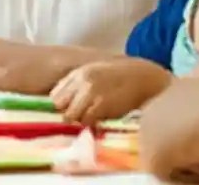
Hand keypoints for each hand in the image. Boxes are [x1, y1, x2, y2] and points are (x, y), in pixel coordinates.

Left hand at [50, 58, 171, 125]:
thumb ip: (76, 86)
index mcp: (77, 73)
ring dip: (79, 121)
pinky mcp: (102, 104)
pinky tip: (99, 122)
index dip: (59, 107)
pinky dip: (91, 124)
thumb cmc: (119, 78)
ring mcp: (90, 92)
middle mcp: (80, 81)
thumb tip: (60, 105)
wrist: (143, 77)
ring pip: (71, 116)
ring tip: (91, 120)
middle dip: (66, 114)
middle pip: (59, 106)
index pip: (54, 95)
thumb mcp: (94, 74)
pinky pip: (87, 121)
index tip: (66, 113)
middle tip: (78, 119)